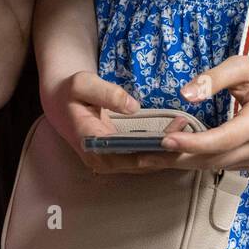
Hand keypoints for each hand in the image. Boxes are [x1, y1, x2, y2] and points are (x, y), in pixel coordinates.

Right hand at [43, 71, 190, 174]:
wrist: (61, 102)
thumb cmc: (71, 92)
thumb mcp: (83, 84)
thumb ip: (107, 94)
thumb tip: (134, 107)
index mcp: (90, 143)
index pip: (124, 155)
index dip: (148, 150)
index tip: (169, 141)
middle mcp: (100, 160)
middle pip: (138, 163)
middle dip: (164, 151)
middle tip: (187, 134)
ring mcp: (109, 162)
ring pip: (143, 163)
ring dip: (166, 150)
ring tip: (186, 130)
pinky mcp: (118, 157)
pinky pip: (142, 158)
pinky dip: (160, 149)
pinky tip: (177, 133)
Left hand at [155, 53, 248, 171]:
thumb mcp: (241, 66)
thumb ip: (212, 79)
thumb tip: (184, 95)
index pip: (221, 140)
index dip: (191, 143)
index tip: (164, 139)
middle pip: (213, 160)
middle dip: (177, 156)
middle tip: (143, 154)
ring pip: (216, 166)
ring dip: (185, 158)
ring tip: (156, 147)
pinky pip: (223, 164)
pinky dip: (201, 158)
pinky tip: (181, 147)